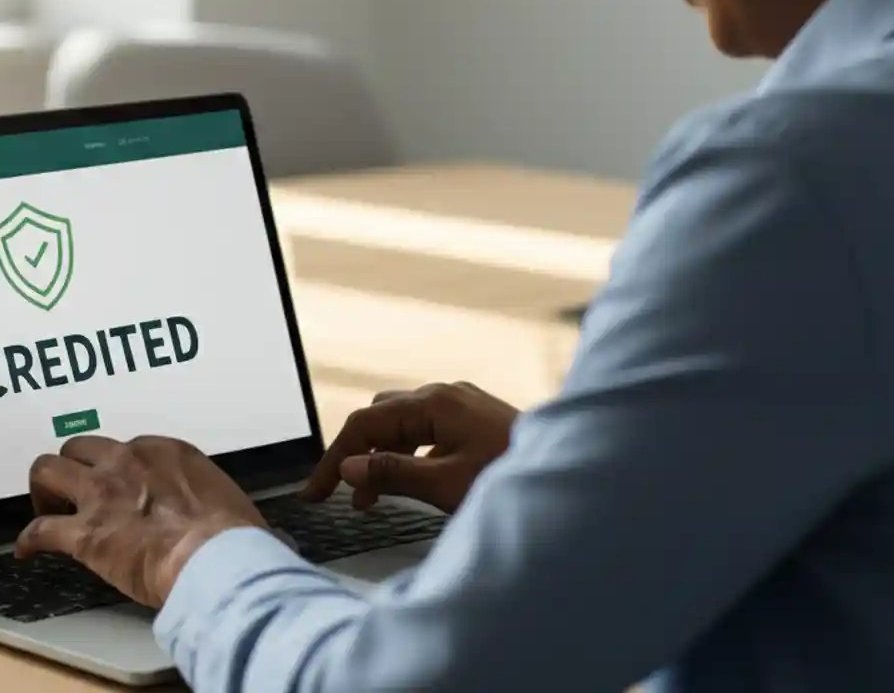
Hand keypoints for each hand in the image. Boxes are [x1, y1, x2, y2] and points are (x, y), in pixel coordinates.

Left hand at [15, 435, 266, 607]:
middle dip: (74, 468)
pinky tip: (27, 551)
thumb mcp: (221, 495)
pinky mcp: (83, 534)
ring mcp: (100, 494)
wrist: (218, 559)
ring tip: (48, 509)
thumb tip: (205, 516)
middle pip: (79, 448)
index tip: (121, 488)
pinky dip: (29, 540)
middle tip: (77, 494)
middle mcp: (126, 461)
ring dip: (44, 489)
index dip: (117, 469)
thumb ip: (199, 495)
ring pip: (48, 470)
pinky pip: (39, 530)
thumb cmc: (233, 535)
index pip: (125, 448)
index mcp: (163, 451)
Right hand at [301, 382, 518, 512]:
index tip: (315, 493)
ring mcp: (460, 405)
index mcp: (434, 403)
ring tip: (368, 498)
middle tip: (339, 495)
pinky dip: (405, 455)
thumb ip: (393, 474)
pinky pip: (424, 432)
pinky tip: (405, 481)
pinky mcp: (473, 420)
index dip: (334, 459)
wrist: (577, 473)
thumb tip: (350, 467)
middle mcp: (444, 395)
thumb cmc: (514, 476)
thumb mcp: (446, 484)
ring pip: (401, 425)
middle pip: (379, 418)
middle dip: (355, 454)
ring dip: (379, 457)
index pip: (364, 424)